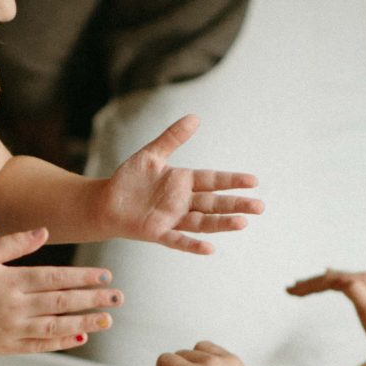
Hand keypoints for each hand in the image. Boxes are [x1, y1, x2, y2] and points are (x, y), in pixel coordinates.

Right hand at [0, 228, 122, 353]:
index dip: (84, 277)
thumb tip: (45, 232)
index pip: (56, 278)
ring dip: (85, 322)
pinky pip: (41, 345)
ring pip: (57, 326)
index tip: (105, 275)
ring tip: (108, 319)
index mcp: (11, 281)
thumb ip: (15, 243)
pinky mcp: (7, 346)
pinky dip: (62, 342)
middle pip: (63, 302)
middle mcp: (15, 306)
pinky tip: (81, 336)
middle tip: (119, 297)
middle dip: (94, 299)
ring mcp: (12, 329)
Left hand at [100, 114, 261, 253]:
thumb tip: (195, 117)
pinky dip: (192, 245)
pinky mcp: (158, 232)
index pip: (213, 180)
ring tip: (243, 223)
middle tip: (260, 206)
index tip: (254, 181)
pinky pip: (178, 239)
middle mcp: (182, 202)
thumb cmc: (129, 179)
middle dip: (236, 204)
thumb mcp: (152, 154)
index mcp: (183, 182)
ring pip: (202, 222)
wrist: (105, 201)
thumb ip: (173, 137)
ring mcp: (172, 218)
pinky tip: (210, 248)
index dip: (232, 181)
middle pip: (214, 203)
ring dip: (222, 223)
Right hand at [287, 269, 365, 358]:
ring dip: (320, 284)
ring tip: (303, 287)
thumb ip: (352, 290)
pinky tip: (333, 283)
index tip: (290, 292)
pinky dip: (334, 285)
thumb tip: (333, 276)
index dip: (308, 285)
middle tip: (290, 290)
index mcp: (365, 280)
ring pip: (340, 280)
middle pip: (333, 277)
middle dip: (310, 283)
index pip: (329, 279)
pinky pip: (349, 285)